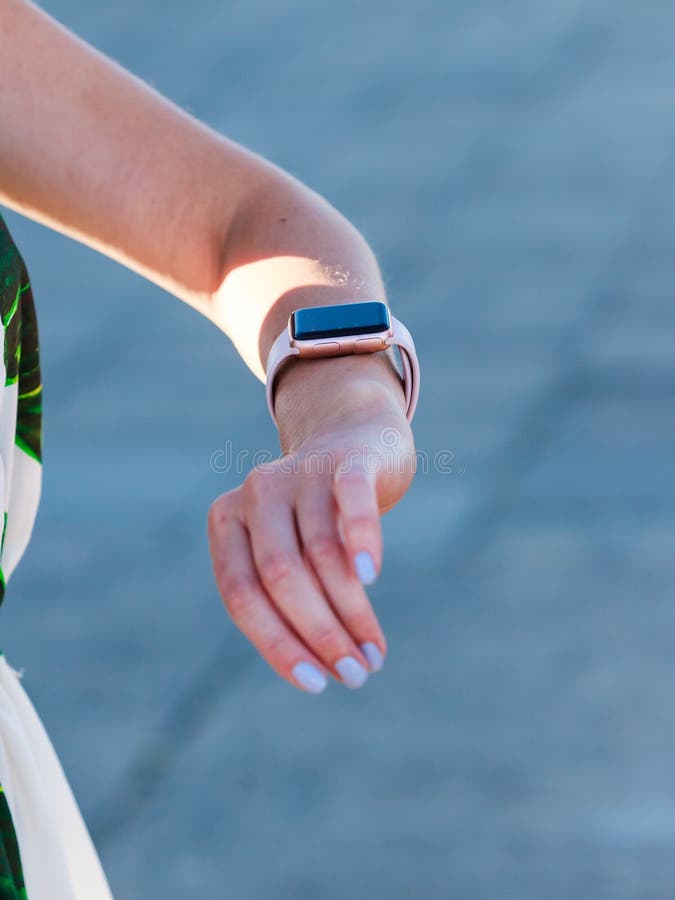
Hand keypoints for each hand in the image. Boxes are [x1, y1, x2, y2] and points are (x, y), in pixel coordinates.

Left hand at [207, 393, 414, 693]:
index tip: (316, 685)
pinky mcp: (348, 460)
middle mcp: (257, 492)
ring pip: (322, 552)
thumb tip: (319, 669)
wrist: (354, 437)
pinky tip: (371, 579)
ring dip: (352, 612)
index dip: (277, 644)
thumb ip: (286, 597)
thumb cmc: (316, 515)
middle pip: (280, 577)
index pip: (241, 595)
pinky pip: (352, 500)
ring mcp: (302, 472)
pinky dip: (361, 540)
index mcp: (228, 520)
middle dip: (319, 634)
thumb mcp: (288, 550)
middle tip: (355, 675)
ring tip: (375, 653)